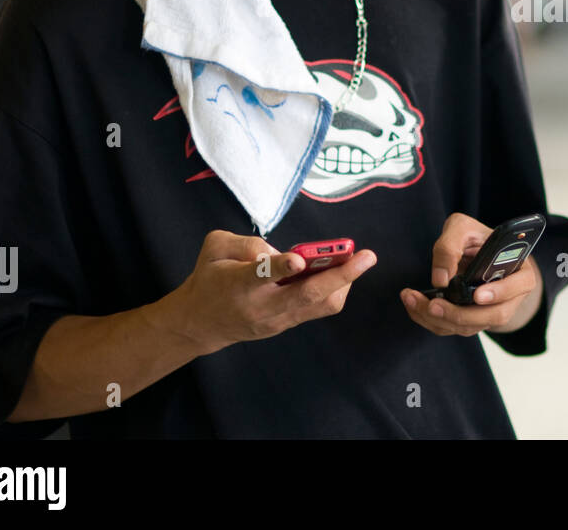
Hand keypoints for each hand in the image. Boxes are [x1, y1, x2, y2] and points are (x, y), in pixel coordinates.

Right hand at [172, 229, 375, 354]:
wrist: (201, 322)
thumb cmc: (209, 277)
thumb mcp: (214, 248)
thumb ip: (244, 243)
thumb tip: (280, 252)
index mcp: (239, 285)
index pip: (261, 276)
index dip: (281, 267)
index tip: (298, 259)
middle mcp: (262, 306)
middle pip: (306, 296)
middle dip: (341, 276)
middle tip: (366, 256)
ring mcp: (277, 320)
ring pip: (320, 305)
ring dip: (343, 282)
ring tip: (357, 259)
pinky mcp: (286, 324)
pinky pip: (318, 309)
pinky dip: (334, 289)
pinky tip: (342, 271)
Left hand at [399, 212, 542, 335]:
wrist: (472, 253)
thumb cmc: (473, 238)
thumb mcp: (462, 228)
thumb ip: (450, 245)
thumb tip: (440, 280)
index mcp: (519, 270)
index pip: (519, 284)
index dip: (501, 292)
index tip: (478, 294)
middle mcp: (510, 297)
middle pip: (493, 315)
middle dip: (460, 314)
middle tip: (433, 305)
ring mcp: (492, 313)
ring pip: (470, 327)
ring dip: (439, 319)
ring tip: (412, 299)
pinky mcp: (472, 322)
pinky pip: (454, 328)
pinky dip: (431, 320)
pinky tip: (413, 305)